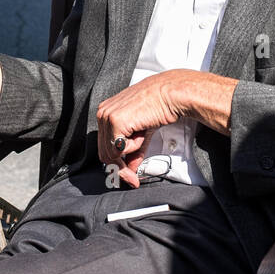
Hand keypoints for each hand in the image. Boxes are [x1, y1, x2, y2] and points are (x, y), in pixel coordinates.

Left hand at [97, 71, 238, 188]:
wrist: (171, 94)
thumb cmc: (160, 105)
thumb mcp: (143, 132)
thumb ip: (134, 150)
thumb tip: (131, 168)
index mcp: (107, 111)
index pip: (105, 146)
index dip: (116, 164)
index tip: (128, 176)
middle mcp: (103, 113)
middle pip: (105, 153)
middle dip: (121, 169)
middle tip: (133, 180)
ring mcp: (107, 116)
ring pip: (111, 153)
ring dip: (131, 152)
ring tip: (143, 135)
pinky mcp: (114, 121)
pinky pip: (120, 148)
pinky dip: (134, 145)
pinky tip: (142, 130)